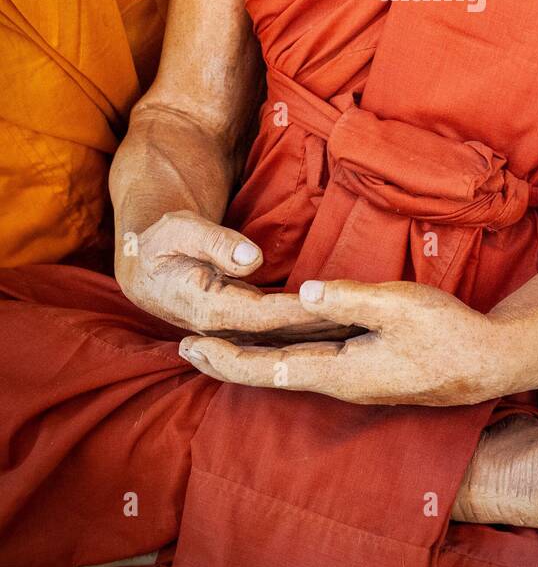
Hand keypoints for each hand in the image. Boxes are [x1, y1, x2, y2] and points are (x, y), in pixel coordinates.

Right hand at [116, 211, 355, 341]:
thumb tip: (252, 259)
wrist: (143, 263)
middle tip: (365, 325)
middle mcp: (223, 327)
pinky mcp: (242, 324)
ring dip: (320, 334)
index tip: (334, 308)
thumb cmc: (160, 240)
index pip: (264, 316)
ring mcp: (233, 329)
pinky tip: (338, 323)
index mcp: (208, 308)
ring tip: (363, 328)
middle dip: (321, 331)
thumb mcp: (179, 229)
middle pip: (281, 334)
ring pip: (283, 337)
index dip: (299, 312)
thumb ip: (216, 243)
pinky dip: (307, 328)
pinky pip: (279, 330)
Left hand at [179, 277, 509, 403]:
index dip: (228, 360)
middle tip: (184, 349)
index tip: (191, 349)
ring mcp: (353, 380)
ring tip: (216, 349)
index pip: (270, 369)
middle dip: (227, 364)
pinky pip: (308, 365)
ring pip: (288, 372)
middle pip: (271, 377)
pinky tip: (275, 347)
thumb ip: (351, 300)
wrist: (488, 363)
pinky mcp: (365, 371)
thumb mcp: (400, 306)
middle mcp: (341, 383)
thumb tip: (304, 293)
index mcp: (342, 371)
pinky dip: (278, 357)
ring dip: (249, 361)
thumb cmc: (448, 332)